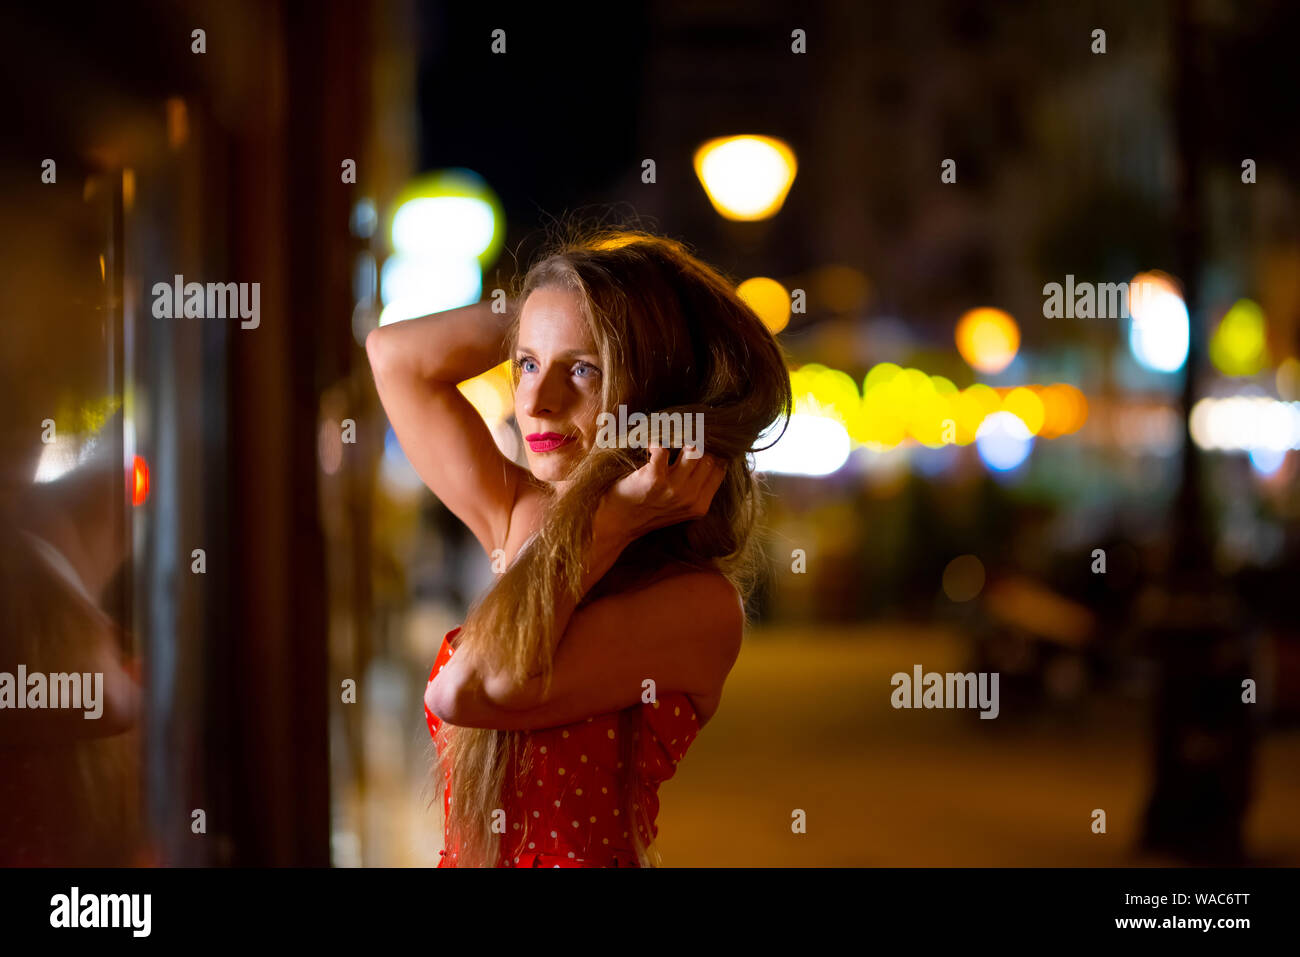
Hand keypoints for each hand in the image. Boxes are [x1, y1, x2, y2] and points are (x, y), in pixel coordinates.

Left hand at [596, 444, 725, 543]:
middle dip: (696, 444)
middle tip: (682, 437)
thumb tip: (706, 456)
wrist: (616, 525)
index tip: (701, 443)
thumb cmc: (646, 512)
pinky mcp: (653, 478)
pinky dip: (656, 443)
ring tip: (667, 441)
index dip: (712, 452)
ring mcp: (673, 489)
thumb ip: (695, 489)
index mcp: (700, 505)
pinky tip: (650, 446)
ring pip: (692, 450)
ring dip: (679, 440)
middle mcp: (690, 498)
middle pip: (707, 457)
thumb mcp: (679, 508)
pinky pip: (663, 449)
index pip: (719, 468)